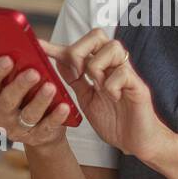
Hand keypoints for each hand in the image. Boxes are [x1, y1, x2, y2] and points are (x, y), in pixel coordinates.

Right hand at [0, 56, 72, 147]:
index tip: (8, 58)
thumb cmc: (25, 99)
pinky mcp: (38, 136)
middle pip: (6, 100)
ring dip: (40, 100)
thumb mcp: (14, 83)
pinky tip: (64, 106)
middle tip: (34, 72)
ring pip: (28, 115)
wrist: (40, 132)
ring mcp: (18, 128)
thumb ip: (11, 68)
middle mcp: (0, 115)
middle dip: (19, 85)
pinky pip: (47, 126)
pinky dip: (56, 116)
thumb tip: (10, 45)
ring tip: (51, 86)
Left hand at [39, 28, 177, 162]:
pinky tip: (113, 97)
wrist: (136, 143)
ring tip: (97, 86)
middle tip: (76, 74)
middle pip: (98, 35)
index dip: (58, 46)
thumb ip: (75, 81)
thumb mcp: (87, 100)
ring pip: (112, 48)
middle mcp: (114, 66)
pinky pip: (123, 73)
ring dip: (97, 66)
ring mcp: (127, 74)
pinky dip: (112, 85)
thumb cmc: (115, 121)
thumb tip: (58, 61)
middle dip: (80, 50)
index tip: (38, 46)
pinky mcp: (139, 87)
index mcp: (101, 68)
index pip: (80, 46)